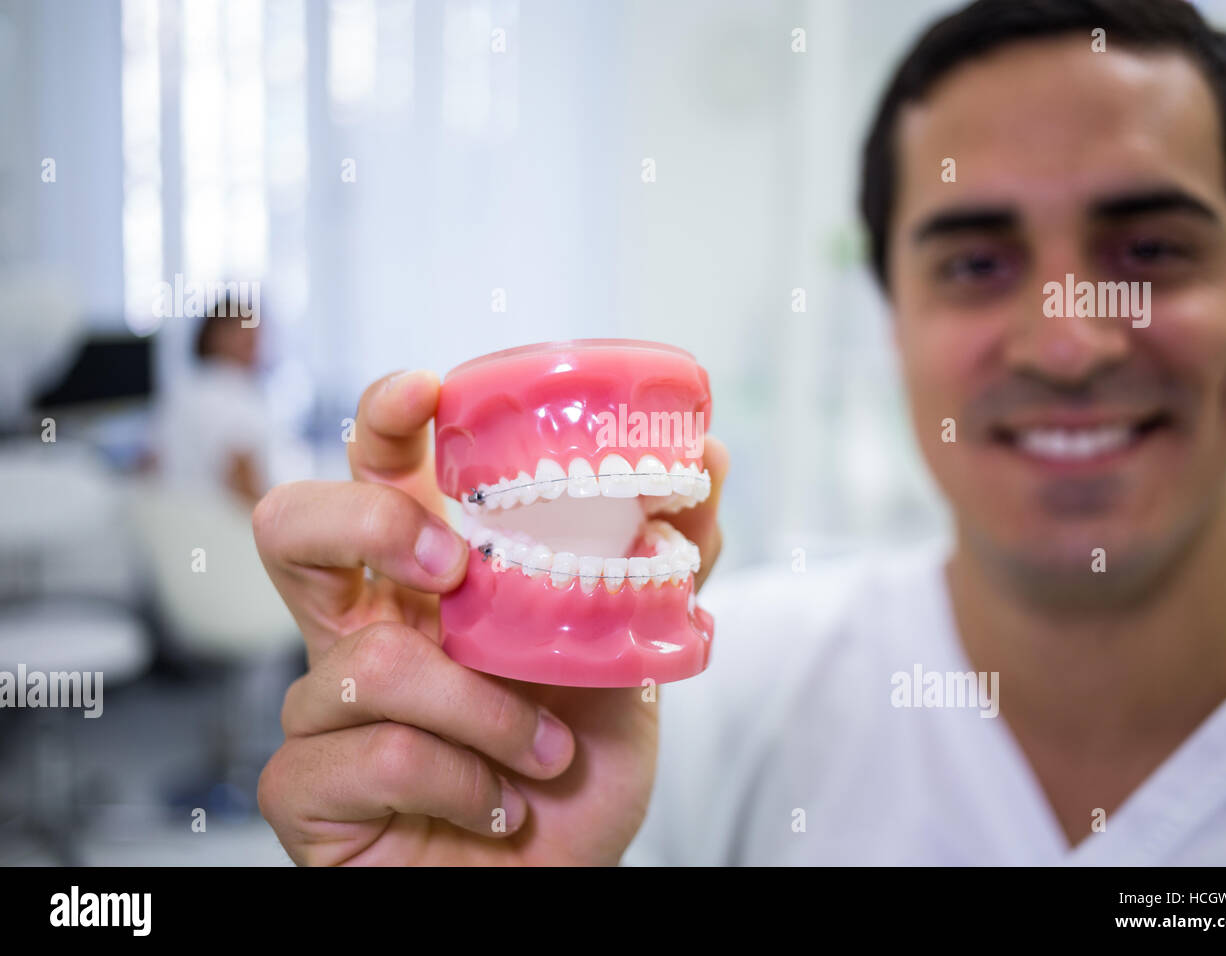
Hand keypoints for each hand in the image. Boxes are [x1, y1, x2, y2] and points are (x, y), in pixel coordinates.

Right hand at [253, 370, 726, 864]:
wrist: (559, 875)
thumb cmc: (575, 759)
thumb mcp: (632, 650)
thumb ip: (664, 559)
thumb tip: (709, 461)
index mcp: (424, 582)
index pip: (376, 473)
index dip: (383, 419)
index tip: (430, 394)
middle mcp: (361, 629)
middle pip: (293, 525)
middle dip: (369, 523)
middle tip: (452, 568)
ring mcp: (322, 709)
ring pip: (373, 663)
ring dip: (485, 712)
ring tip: (542, 753)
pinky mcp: (305, 787)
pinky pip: (376, 754)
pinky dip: (465, 781)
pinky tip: (495, 806)